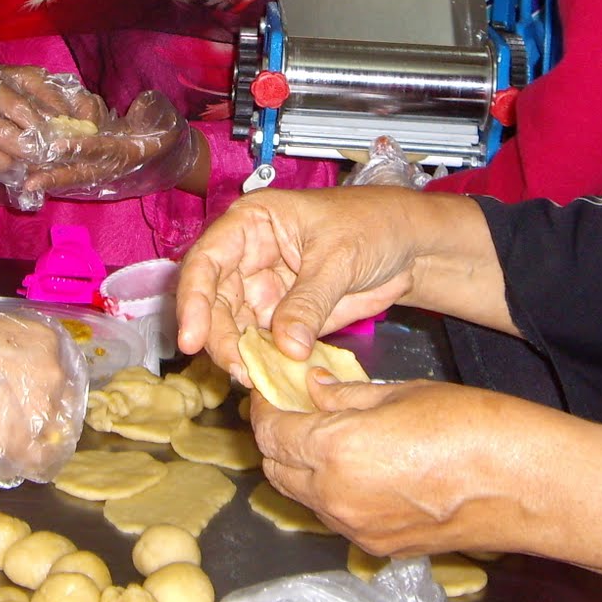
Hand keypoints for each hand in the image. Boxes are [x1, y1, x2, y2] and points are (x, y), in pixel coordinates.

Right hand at [0, 310, 87, 487]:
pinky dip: (30, 460)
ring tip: (11, 432)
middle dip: (43, 401)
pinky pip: (39, 458)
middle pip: (60, 394)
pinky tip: (18, 457)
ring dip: (36, 430)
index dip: (42, 373)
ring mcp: (42, 411)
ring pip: (52, 426)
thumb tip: (5, 353)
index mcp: (46, 342)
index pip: (58, 361)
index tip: (27, 380)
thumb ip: (10, 342)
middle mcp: (53, 374)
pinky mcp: (23, 442)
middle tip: (16, 406)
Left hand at [20, 90, 200, 202]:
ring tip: (24, 183)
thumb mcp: (161, 115)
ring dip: (50, 182)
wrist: (168, 154)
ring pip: (74, 179)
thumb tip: (138, 106)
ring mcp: (104, 175)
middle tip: (29, 182)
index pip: (102, 149)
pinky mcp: (96, 176)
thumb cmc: (162, 128)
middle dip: (55, 177)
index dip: (81, 148)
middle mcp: (113, 167)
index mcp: (130, 151)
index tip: (57, 146)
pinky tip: (31, 179)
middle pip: (81, 174)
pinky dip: (54, 180)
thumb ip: (148, 111)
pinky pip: (73, 179)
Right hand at [175, 187, 422, 381]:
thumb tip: (286, 347)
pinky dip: (264, 363)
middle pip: (213, 301)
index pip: (206, 261)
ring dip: (239, 355)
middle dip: (220, 337)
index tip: (192, 338)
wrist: (409, 247)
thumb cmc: (372, 226)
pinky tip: (271, 378)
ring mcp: (263, 290)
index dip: (193, 300)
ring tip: (255, 378)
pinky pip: (263, 344)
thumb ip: (309, 302)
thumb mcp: (339, 257)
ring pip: (234, 328)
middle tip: (237, 369)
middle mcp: (247, 257)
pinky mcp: (282, 318)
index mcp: (251, 224)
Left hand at [253, 377, 563, 556]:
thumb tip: (312, 388)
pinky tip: (359, 468)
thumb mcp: (401, 392)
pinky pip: (336, 517)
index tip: (271, 390)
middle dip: (277, 438)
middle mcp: (336, 496)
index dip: (265, 407)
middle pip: (276, 468)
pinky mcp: (381, 547)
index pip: (271, 431)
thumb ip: (346, 396)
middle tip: (295, 411)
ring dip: (302, 467)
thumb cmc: (473, 425)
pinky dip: (331, 493)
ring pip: (303, 496)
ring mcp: (357, 528)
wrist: (528, 484)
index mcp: (335, 449)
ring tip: (327, 437)